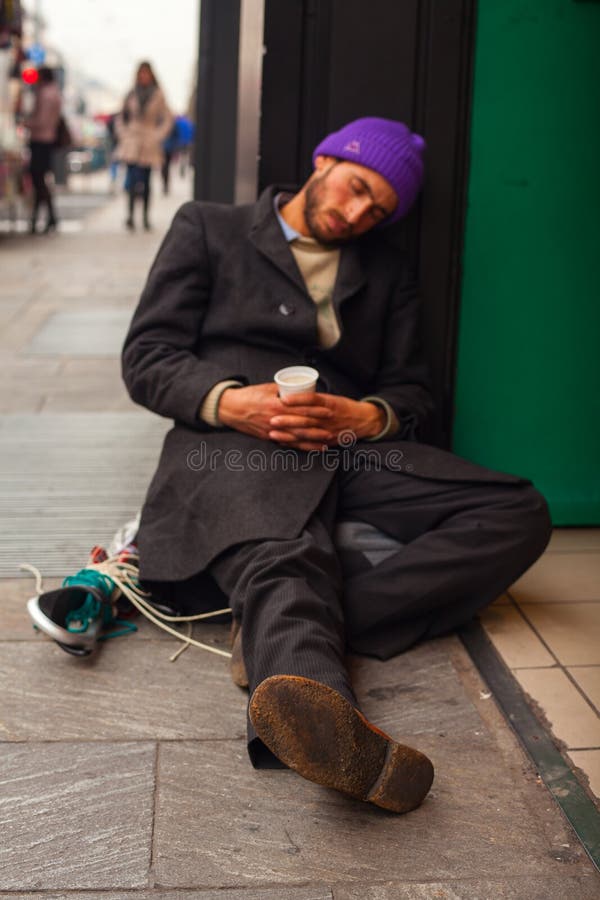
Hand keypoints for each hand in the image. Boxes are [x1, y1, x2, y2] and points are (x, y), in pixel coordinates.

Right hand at [218, 383, 331, 449]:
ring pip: (296, 437)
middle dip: (319, 427)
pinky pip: (287, 444)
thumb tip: (299, 388)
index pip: (301, 409)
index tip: (329, 410)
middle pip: (302, 425)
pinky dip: (300, 447)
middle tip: (333, 427)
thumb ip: (284, 390)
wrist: (231, 409)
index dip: (316, 410)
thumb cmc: (249, 396)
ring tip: (327, 441)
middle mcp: (276, 420)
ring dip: (313, 440)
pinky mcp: (269, 438)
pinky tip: (311, 449)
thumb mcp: (268, 388)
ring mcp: (273, 431)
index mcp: (277, 405)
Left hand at [269, 393, 384, 447]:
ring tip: (273, 434)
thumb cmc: (344, 407)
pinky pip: (310, 444)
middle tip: (272, 419)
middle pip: (306, 418)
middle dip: (288, 420)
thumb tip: (291, 394)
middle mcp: (328, 417)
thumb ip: (314, 399)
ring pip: (305, 433)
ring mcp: (328, 430)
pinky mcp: (327, 441)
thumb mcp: (331, 398)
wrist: (363, 420)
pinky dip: (296, 444)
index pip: (312, 399)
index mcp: (329, 403)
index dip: (297, 400)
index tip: (283, 399)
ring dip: (288, 434)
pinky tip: (284, 443)